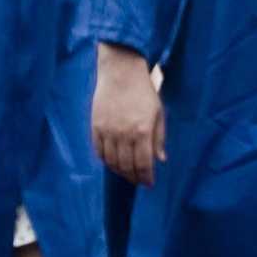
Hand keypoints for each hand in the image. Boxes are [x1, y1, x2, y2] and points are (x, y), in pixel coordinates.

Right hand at [92, 42, 165, 186]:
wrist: (121, 72)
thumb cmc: (143, 92)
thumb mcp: (158, 113)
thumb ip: (159, 138)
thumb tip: (161, 160)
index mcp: (143, 131)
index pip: (144, 164)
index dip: (146, 177)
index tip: (149, 183)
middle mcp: (124, 134)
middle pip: (126, 166)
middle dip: (133, 177)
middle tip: (138, 180)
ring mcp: (108, 131)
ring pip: (111, 162)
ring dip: (119, 171)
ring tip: (126, 173)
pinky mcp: (96, 126)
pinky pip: (99, 151)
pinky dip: (106, 160)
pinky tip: (113, 161)